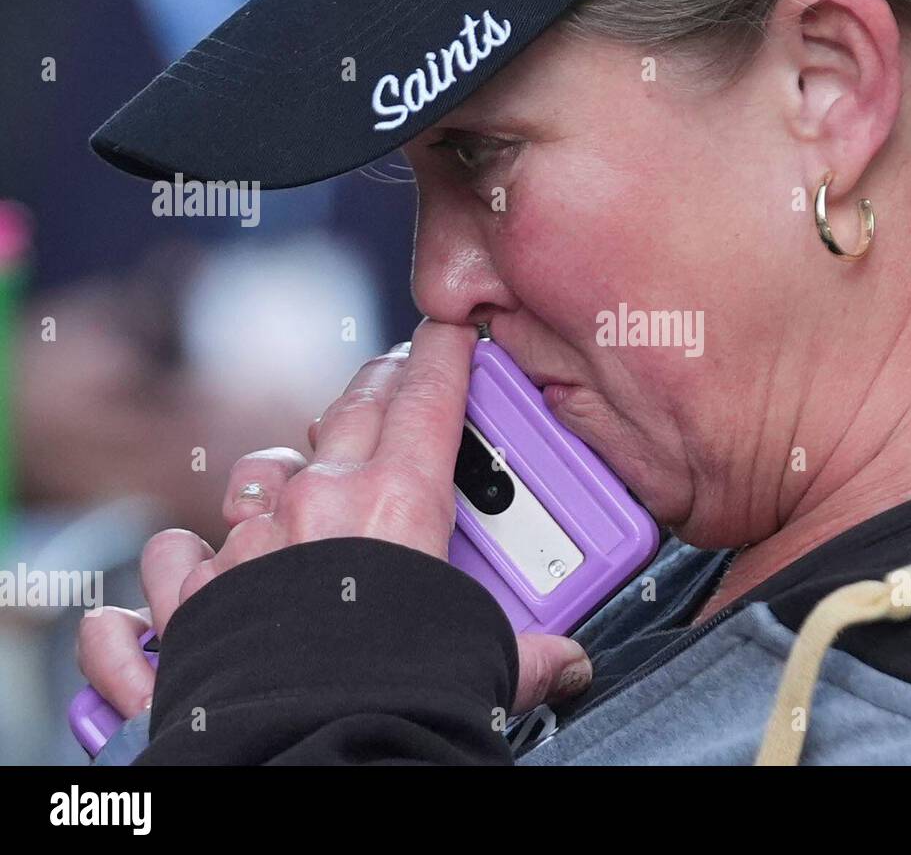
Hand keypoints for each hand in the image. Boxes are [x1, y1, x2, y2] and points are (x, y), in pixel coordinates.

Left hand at [78, 320, 590, 719]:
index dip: (442, 355)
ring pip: (262, 473)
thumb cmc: (393, 693)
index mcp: (397, 507)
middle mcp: (318, 507)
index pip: (428, 401)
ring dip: (284, 470)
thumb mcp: (481, 663)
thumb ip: (528, 654)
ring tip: (301, 482)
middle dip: (379, 382)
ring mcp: (251, 545)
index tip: (447, 330)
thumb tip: (569, 665)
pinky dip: (185, 557)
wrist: (301, 745)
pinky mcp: (194, 596)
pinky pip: (175, 555)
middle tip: (395, 373)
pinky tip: (196, 563)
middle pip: (353, 412)